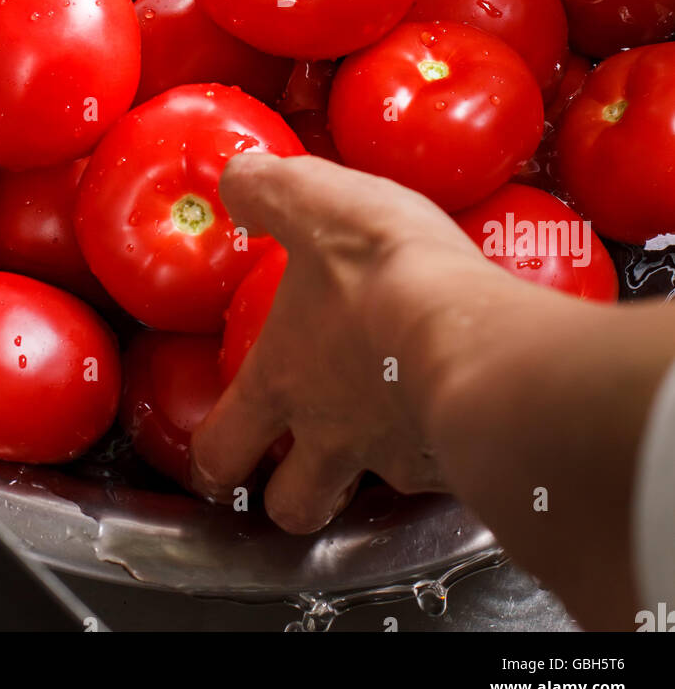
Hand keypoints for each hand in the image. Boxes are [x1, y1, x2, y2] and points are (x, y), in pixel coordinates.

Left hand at [189, 152, 488, 533]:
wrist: (477, 333)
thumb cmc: (386, 272)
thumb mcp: (313, 202)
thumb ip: (265, 189)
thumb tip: (235, 181)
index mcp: (283, 382)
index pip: (222, 448)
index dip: (212, 459)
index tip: (214, 460)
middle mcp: (333, 436)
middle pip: (292, 507)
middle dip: (285, 498)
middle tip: (291, 478)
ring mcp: (400, 458)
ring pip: (373, 498)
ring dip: (371, 477)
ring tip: (388, 441)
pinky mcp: (461, 462)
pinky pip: (445, 471)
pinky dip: (445, 450)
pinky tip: (458, 411)